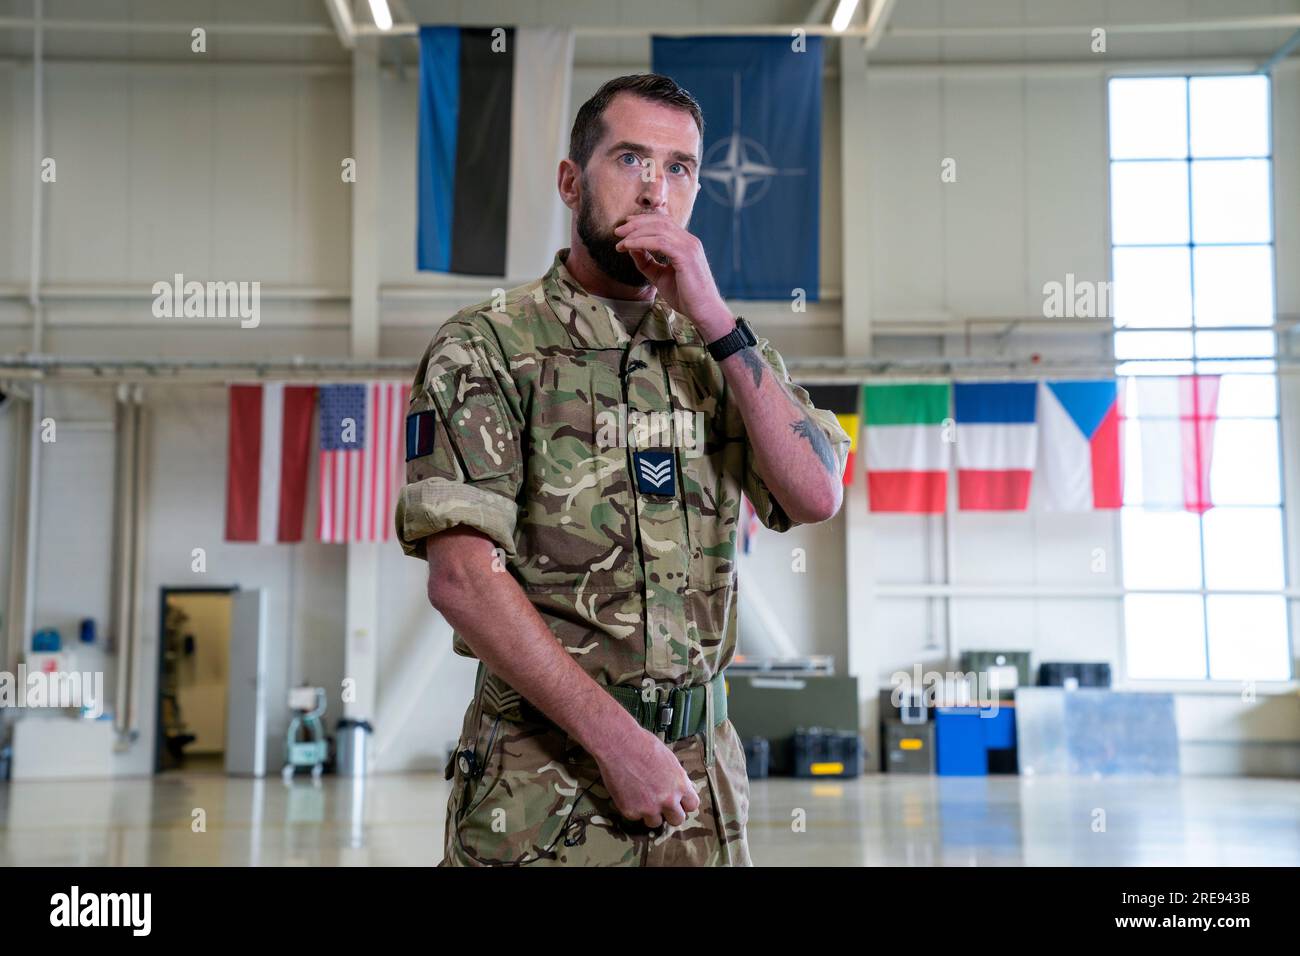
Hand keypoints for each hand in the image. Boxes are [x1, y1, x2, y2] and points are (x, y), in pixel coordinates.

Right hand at [594, 725, 700, 828]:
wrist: (617, 744)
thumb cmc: (642, 745)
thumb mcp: (669, 759)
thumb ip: (677, 779)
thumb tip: (681, 790)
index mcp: (680, 785)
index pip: (692, 805)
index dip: (684, 803)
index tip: (678, 802)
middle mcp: (667, 799)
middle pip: (677, 820)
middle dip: (670, 813)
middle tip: (660, 804)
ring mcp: (649, 808)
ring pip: (655, 822)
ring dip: (650, 813)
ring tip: (641, 796)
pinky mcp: (631, 811)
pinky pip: (635, 816)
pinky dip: (632, 807)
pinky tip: (628, 791)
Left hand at [613, 215, 732, 339]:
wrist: (704, 311)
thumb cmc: (685, 296)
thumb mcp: (660, 276)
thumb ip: (647, 262)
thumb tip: (631, 248)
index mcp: (685, 243)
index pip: (663, 222)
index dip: (643, 221)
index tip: (626, 225)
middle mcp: (689, 241)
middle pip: (660, 221)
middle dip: (636, 224)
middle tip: (617, 231)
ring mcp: (689, 246)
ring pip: (659, 229)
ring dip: (636, 232)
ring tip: (620, 240)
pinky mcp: (686, 256)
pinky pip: (660, 242)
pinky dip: (641, 242)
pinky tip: (628, 246)